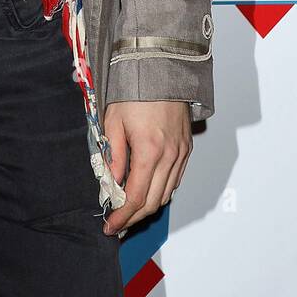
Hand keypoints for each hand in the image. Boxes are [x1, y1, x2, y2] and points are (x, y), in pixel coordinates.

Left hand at [101, 100, 192, 235]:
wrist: (161, 70)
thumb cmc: (135, 91)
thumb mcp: (113, 122)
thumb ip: (113, 156)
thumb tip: (110, 183)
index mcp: (149, 151)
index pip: (136, 197)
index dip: (122, 216)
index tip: (110, 225)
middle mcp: (170, 156)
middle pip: (153, 202)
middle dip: (134, 218)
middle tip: (118, 223)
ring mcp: (181, 153)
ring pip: (166, 194)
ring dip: (148, 207)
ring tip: (129, 211)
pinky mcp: (187, 149)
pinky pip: (175, 180)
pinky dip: (161, 191)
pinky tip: (147, 190)